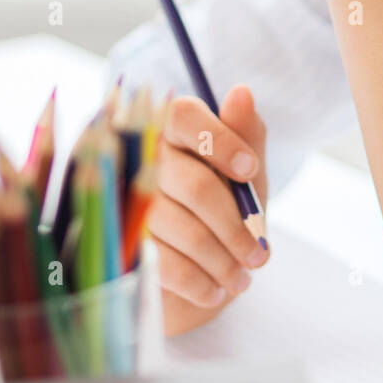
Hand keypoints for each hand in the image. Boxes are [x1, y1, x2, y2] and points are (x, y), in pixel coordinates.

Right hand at [146, 84, 270, 336]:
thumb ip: (247, 134)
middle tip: (259, 255)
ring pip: (183, 228)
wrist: (197, 272)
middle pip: (194, 185)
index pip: (184, 115)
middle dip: (235, 225)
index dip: (220, 140)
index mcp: (172, 130)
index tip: (249, 171)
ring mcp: (127, 204)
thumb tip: (241, 91)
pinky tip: (215, 290)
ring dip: (222, 260)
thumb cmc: (225, 210)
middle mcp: (143, 160)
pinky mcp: (122, 246)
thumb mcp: (246, 174)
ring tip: (241, 278)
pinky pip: (165, 264)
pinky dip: (199, 282)